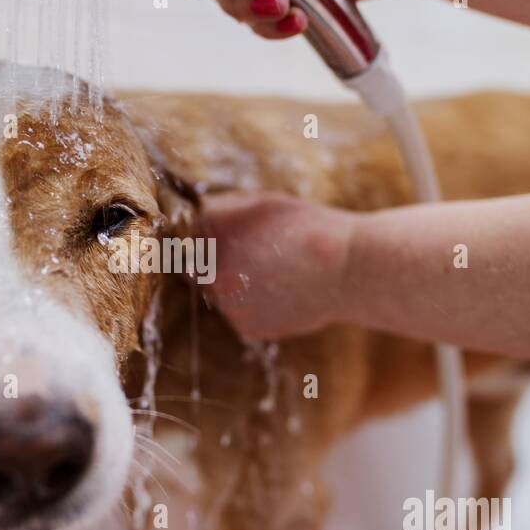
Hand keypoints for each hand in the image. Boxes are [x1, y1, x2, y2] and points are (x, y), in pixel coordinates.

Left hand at [196, 191, 355, 339]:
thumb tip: (192, 214)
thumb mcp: (261, 202)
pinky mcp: (244, 327)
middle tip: (251, 255)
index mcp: (212, 233)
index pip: (182, 234)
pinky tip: (278, 292)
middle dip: (213, 260)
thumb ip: (219, 208)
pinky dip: (251, 306)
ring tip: (271, 273)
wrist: (347, 269)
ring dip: (232, 284)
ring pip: (216, 293)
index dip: (198, 234)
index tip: (214, 235)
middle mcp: (212, 270)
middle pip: (195, 267)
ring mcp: (227, 302)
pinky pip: (237, 313)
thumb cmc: (307, 227)